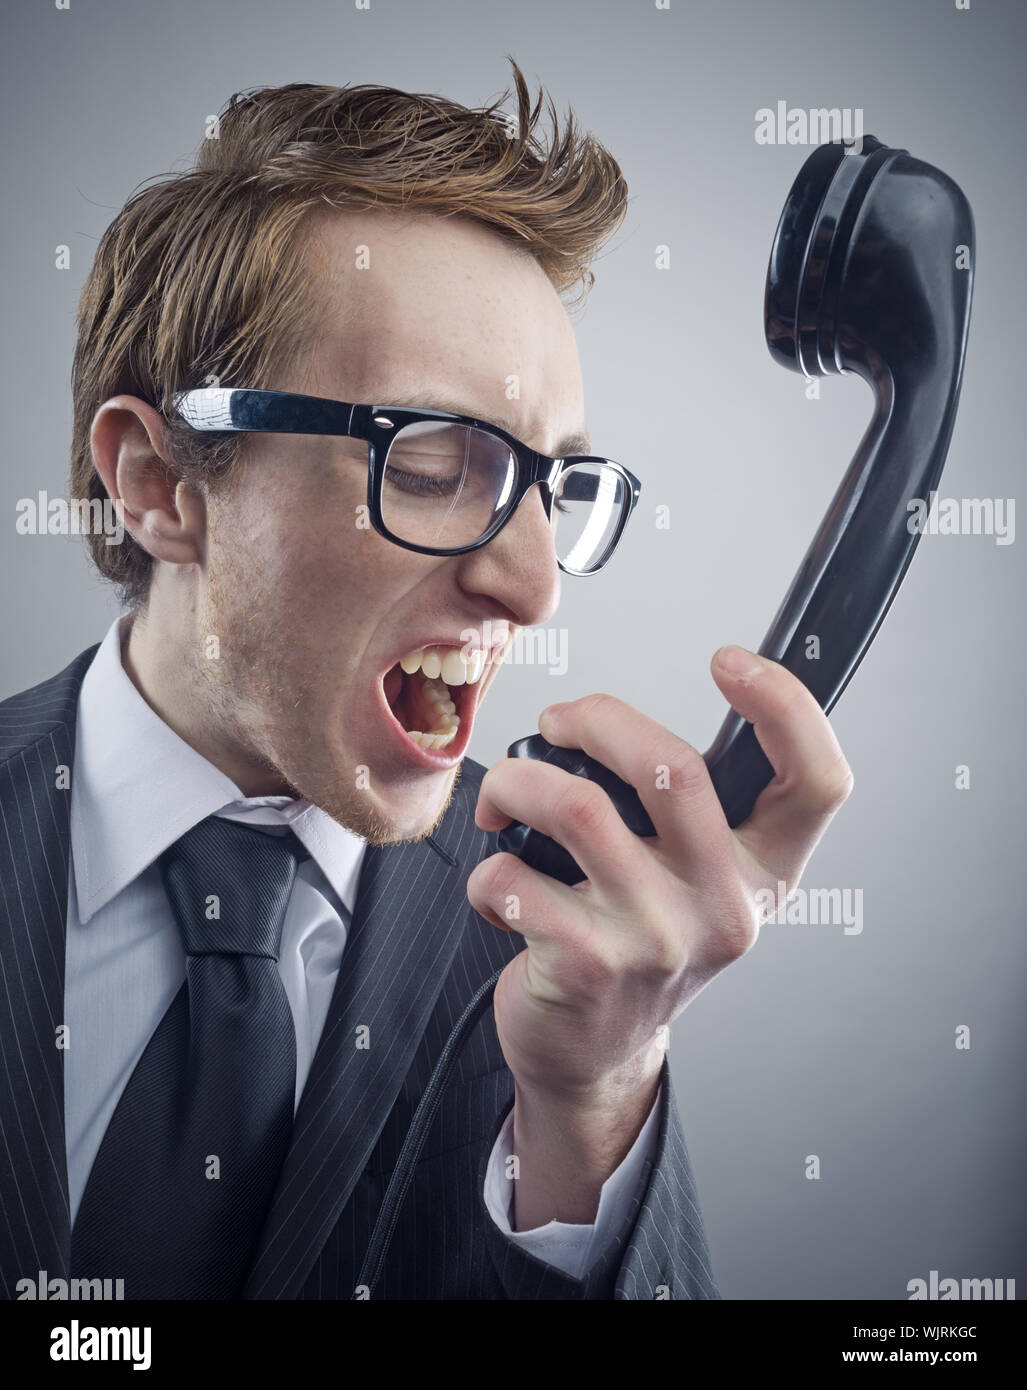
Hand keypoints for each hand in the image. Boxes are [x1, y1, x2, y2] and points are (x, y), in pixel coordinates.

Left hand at [466, 644, 853, 1229]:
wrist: (594, 1053)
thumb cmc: (639, 942)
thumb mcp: (697, 882)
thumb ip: (693, 808)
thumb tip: (607, 722)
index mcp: (764, 872)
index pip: (818, 781)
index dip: (787, 706)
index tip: (729, 662)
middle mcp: (725, 905)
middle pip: (674, 766)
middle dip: (595, 717)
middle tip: (560, 723)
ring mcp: (658, 938)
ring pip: (577, 805)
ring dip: (516, 782)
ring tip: (504, 793)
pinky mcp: (588, 964)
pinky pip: (514, 876)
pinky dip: (489, 867)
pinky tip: (500, 883)